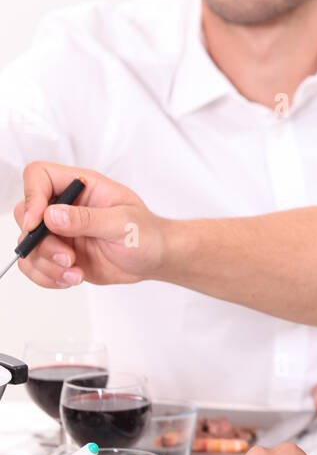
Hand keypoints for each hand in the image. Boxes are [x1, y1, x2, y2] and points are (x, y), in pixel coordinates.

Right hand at [12, 161, 165, 287]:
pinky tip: (71, 278)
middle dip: (40, 241)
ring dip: (46, 264)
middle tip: (68, 257)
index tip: (38, 223)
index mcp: (81, 186)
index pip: (39, 176)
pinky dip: (46, 276)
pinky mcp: (59, 253)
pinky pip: (35, 264)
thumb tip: (52, 215)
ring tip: (75, 273)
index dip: (32, 197)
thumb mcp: (122, 223)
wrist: (153, 258)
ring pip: (29, 243)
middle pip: (25, 212)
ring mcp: (60, 231)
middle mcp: (65, 206)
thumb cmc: (145, 233)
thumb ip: (88, 218)